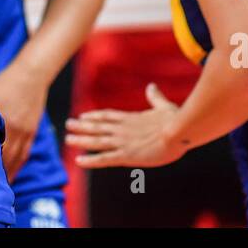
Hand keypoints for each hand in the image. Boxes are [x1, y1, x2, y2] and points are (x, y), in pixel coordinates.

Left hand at [0, 62, 47, 181]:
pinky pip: (24, 154)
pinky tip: (12, 174)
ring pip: (15, 159)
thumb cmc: (7, 81)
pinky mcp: (31, 132)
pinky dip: (17, 166)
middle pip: (3, 157)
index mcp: (0, 118)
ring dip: (7, 174)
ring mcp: (24, 132)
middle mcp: (13, 129)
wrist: (32, 74)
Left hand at [65, 83, 187, 169]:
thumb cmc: (176, 120)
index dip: (94, 117)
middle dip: (82, 126)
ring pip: (97, 141)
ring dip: (81, 140)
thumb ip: (155, 97)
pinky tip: (79, 162)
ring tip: (67, 139)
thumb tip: (152, 86)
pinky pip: (105, 159)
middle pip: (98, 127)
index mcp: (132, 119)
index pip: (108, 117)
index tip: (83, 116)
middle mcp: (123, 129)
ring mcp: (123, 142)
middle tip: (67, 125)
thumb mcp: (164, 106)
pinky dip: (91, 160)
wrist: (180, 131)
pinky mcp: (127, 155)